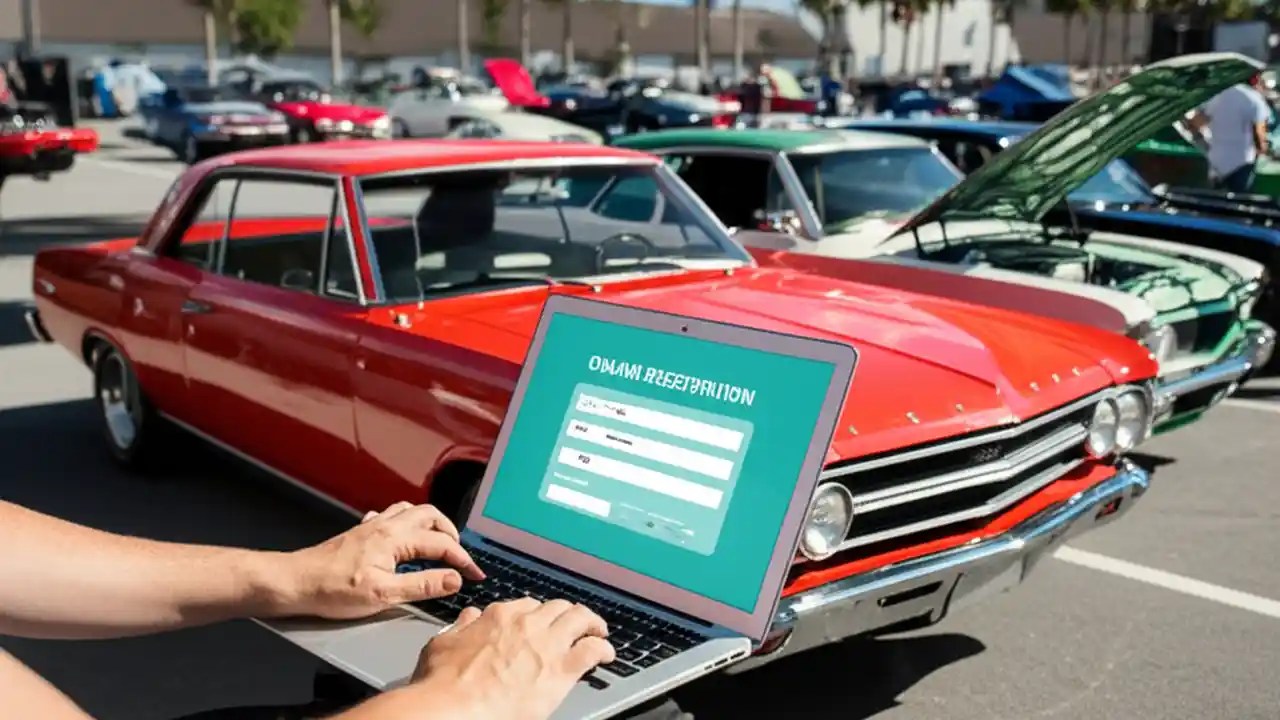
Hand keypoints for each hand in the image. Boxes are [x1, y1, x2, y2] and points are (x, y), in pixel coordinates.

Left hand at [282, 502, 484, 619]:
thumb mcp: (383, 595)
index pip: (442, 544)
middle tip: (459, 554)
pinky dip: (403, 523)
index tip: (475, 575)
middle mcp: (385, 525)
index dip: (463, 560)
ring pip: (410, 511)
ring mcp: (371, 527)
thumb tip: (453, 580)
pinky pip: (388, 516)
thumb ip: (422, 586)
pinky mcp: (359, 533)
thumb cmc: (332, 589)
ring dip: (429, 523)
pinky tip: (400, 537)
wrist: (294, 582)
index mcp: (395, 538)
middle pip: (430, 515)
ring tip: (437, 542)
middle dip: (450, 533)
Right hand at [410, 598, 614, 719]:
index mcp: (499, 617)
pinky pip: (593, 651)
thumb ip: (462, 628)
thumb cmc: (441, 683)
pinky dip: (603, 649)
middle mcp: (526, 624)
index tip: (541, 622)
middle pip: (558, 608)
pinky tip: (607, 654)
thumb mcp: (444, 644)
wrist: (452, 708)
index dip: (537, 615)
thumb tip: (470, 617)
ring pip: (581, 620)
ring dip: (592, 624)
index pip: (527, 606)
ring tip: (598, 631)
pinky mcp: (562, 670)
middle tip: (575, 623)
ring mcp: (547, 644)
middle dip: (568, 614)